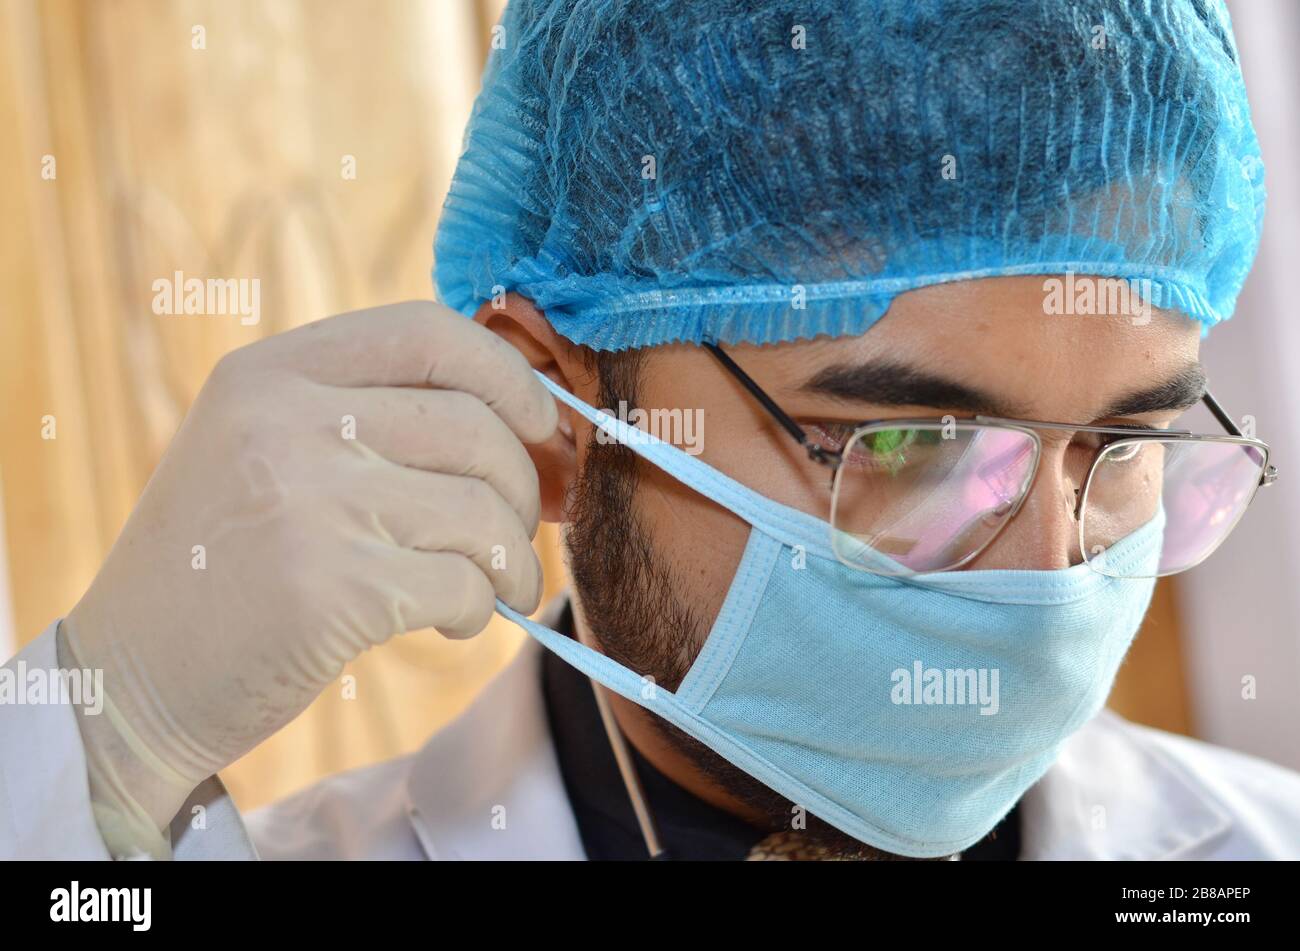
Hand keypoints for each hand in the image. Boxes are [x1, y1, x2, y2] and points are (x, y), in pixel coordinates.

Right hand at [60, 301, 555, 856]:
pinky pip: (467, 583)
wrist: (127, 677)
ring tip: (498, 586)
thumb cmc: (220, 565)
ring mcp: (312, 503)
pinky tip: (454, 621)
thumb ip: (362, 415)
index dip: (509, 376)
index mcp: (270, 372)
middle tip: (517, 533)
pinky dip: (482, 608)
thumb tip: (522, 421)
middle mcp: (288, 421)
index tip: (543, 425)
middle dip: (522, 487)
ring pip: (484, 511)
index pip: (429, 332)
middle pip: (475, 426)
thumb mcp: (259, 449)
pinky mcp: (335, 590)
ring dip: (513, 559)